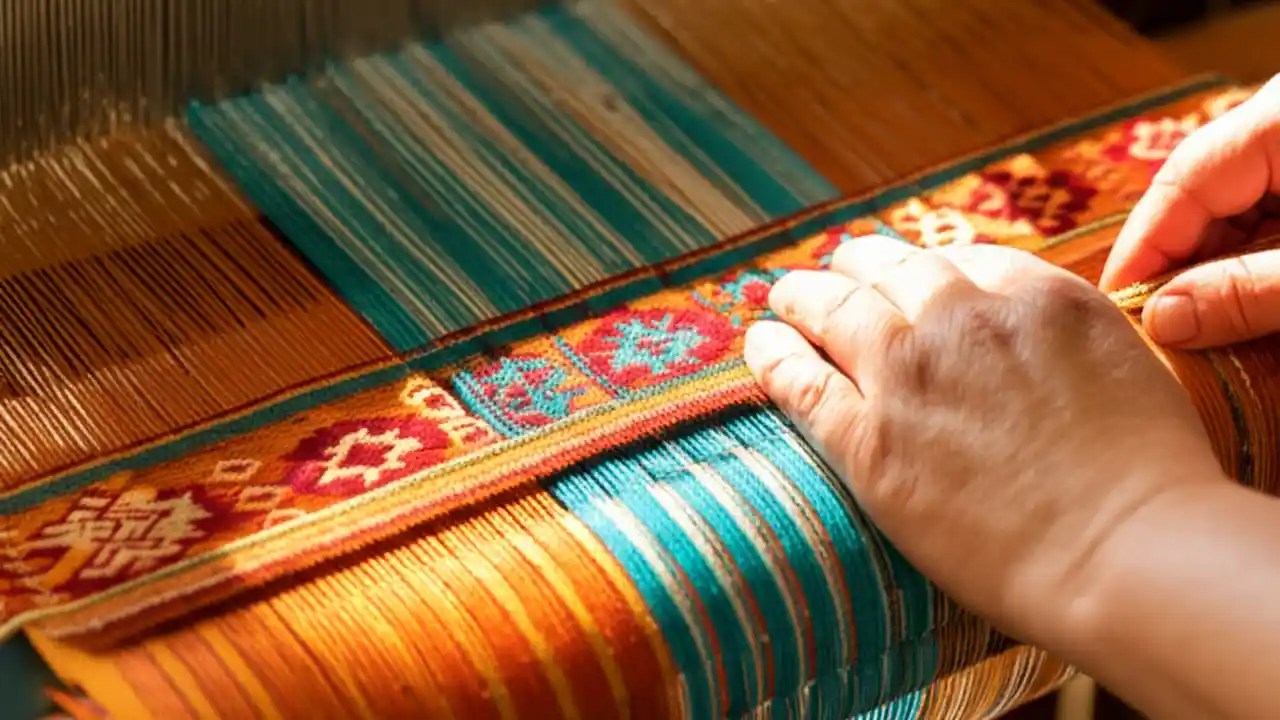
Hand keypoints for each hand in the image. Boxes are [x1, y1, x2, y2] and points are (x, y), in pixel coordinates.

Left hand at [743, 236, 1226, 648]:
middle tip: (839, 278)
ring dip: (804, 296)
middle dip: (860, 269)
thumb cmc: (1149, 479)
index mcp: (1034, 294)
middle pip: (888, 269)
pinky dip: (773, 355)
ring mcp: (908, 375)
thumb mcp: (1124, 367)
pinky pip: (799, 379)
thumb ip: (1062, 337)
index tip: (909, 283)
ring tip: (784, 297)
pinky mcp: (868, 440)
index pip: (959, 259)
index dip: (925, 271)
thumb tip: (1026, 336)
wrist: (1128, 551)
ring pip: (831, 308)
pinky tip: (760, 346)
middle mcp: (963, 317)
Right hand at [1100, 75, 1279, 347]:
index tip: (1116, 311)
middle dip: (1180, 268)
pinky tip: (1244, 308)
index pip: (1183, 181)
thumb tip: (1161, 322)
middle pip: (1205, 198)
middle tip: (1155, 335)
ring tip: (1198, 332)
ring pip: (1236, 214)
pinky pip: (1270, 218)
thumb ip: (1248, 291)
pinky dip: (1254, 265)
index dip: (1142, 251)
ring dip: (1217, 273)